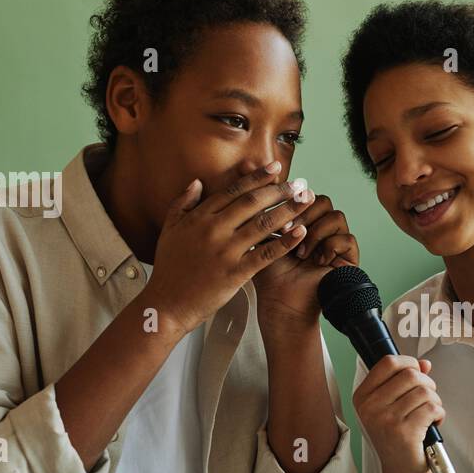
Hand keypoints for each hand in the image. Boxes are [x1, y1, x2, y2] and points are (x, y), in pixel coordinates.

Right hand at [140, 165, 311, 336]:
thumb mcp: (169, 230)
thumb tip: (198, 183)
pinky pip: (266, 254)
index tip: (275, 169)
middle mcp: (213, 230)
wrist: (167, 303)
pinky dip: (285, 241)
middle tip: (299, 183)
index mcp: (199, 217)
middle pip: (252, 203)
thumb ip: (182, 204)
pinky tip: (301, 231)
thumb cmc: (170, 268)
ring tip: (306, 200)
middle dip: (279, 190)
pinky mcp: (235, 273)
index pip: (233, 191)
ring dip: (288, 209)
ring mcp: (225, 251)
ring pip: (263, 224)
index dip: (257, 178)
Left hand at [254, 189, 358, 331]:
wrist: (279, 302)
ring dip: (315, 232)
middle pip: (323, 201)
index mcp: (303, 219)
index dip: (291, 202)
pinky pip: (347, 239)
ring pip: (337, 216)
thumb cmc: (269, 272)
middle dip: (303, 215)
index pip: (306, 194)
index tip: (276, 222)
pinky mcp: (348, 259)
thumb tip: (253, 168)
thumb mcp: (260, 232)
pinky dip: (329, 247)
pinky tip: (315, 260)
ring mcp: (336, 242)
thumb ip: (260, 204)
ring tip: (300, 252)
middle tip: (287, 233)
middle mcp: (322, 228)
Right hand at [353, 355, 443, 472]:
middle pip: (410, 374)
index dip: (409, 362)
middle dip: (428, 384)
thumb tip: (424, 363)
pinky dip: (439, 414)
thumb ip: (405, 382)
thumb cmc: (397, 439)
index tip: (418, 370)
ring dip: (435, 402)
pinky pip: (431, 408)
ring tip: (429, 415)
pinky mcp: (404, 432)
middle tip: (427, 399)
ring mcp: (386, 419)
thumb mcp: (393, 407)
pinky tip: (433, 424)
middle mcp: (370, 407)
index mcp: (363, 397)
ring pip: (424, 391)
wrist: (401, 472)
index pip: (388, 362)